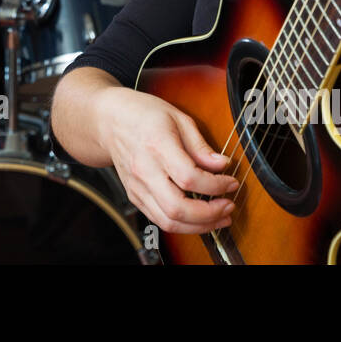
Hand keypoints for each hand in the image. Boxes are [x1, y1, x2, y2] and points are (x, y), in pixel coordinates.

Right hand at [95, 87, 237, 233]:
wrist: (108, 121)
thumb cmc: (143, 114)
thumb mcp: (178, 118)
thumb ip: (200, 145)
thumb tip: (222, 165)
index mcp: (157, 145)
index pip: (189, 177)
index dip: (216, 185)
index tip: (231, 183)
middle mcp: (144, 170)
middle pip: (177, 207)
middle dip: (209, 214)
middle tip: (228, 207)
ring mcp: (137, 186)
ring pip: (168, 221)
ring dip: (198, 226)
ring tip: (219, 218)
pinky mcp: (134, 196)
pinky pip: (159, 219)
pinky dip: (182, 224)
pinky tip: (198, 218)